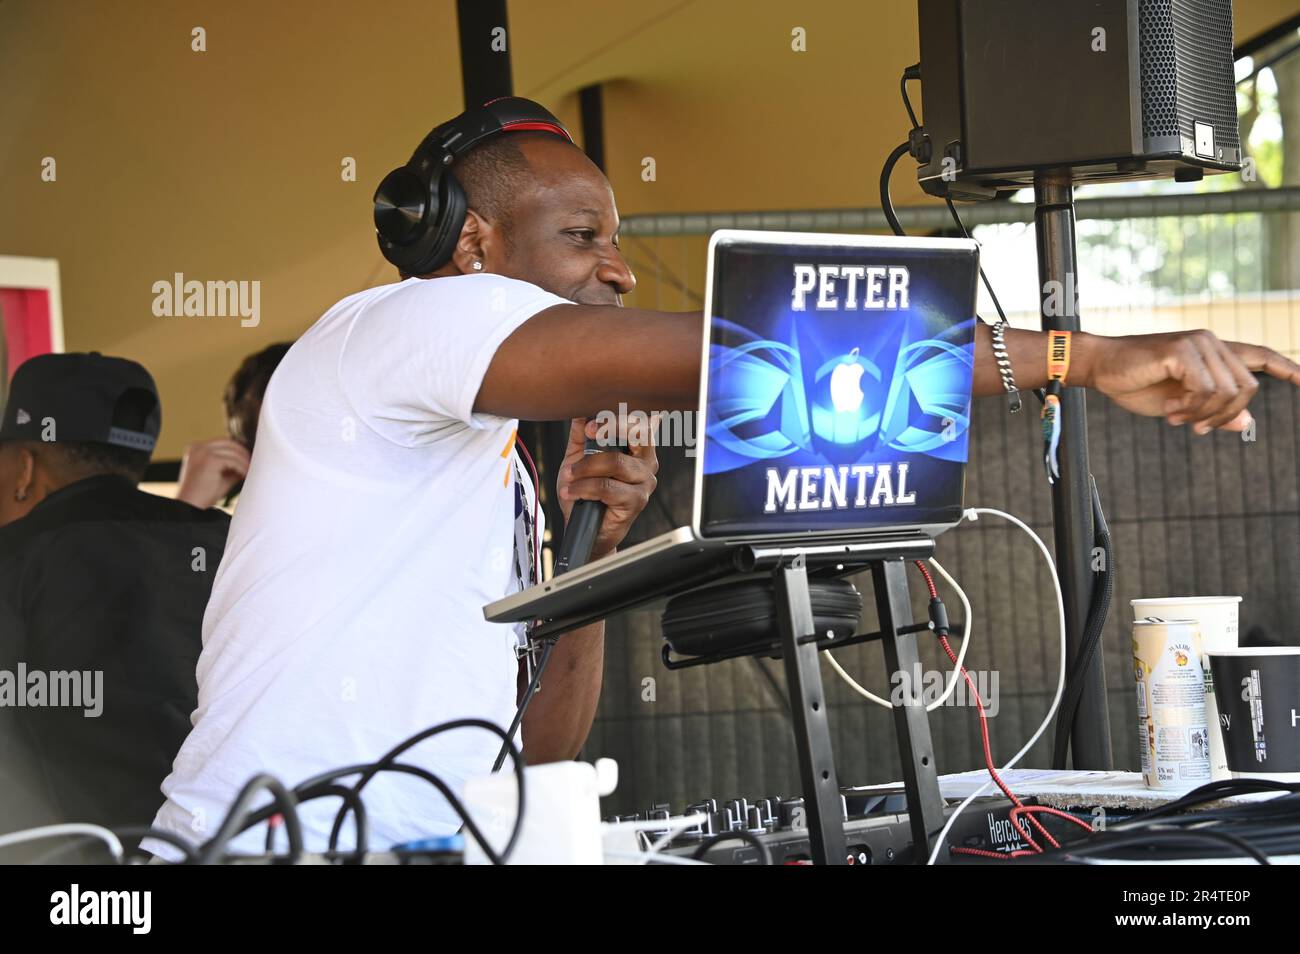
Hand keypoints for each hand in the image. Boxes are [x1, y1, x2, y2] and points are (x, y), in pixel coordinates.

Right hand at [176, 437, 251, 507]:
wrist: (190, 507)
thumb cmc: (204, 494)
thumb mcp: (220, 475)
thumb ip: (232, 465)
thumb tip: (250, 460)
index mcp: (196, 448)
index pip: (223, 442)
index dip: (239, 450)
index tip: (250, 460)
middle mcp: (198, 447)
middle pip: (229, 443)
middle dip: (244, 454)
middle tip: (254, 464)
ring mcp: (203, 452)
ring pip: (233, 452)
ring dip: (245, 462)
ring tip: (251, 472)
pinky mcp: (210, 460)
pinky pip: (233, 461)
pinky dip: (242, 468)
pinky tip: (246, 476)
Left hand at [556, 414, 658, 557]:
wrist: (584, 529)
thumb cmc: (585, 493)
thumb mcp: (578, 458)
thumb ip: (581, 435)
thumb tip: (580, 410)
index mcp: (638, 448)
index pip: (637, 421)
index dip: (615, 417)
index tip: (590, 424)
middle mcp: (647, 462)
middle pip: (638, 433)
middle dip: (610, 428)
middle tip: (588, 434)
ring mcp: (644, 482)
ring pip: (616, 462)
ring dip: (586, 467)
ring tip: (568, 476)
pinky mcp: (636, 501)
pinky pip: (607, 487)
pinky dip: (583, 487)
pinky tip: (571, 491)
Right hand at [1080, 329, 1299, 433]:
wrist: (1101, 368)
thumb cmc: (1136, 383)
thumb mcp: (1180, 404)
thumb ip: (1213, 410)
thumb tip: (1246, 421)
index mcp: (1214, 351)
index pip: (1261, 356)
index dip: (1289, 369)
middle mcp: (1212, 342)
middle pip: (1247, 388)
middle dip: (1223, 416)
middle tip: (1194, 428)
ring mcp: (1198, 343)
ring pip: (1227, 392)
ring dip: (1201, 414)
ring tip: (1176, 417)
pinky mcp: (1182, 350)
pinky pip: (1204, 390)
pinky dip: (1189, 408)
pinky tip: (1170, 409)